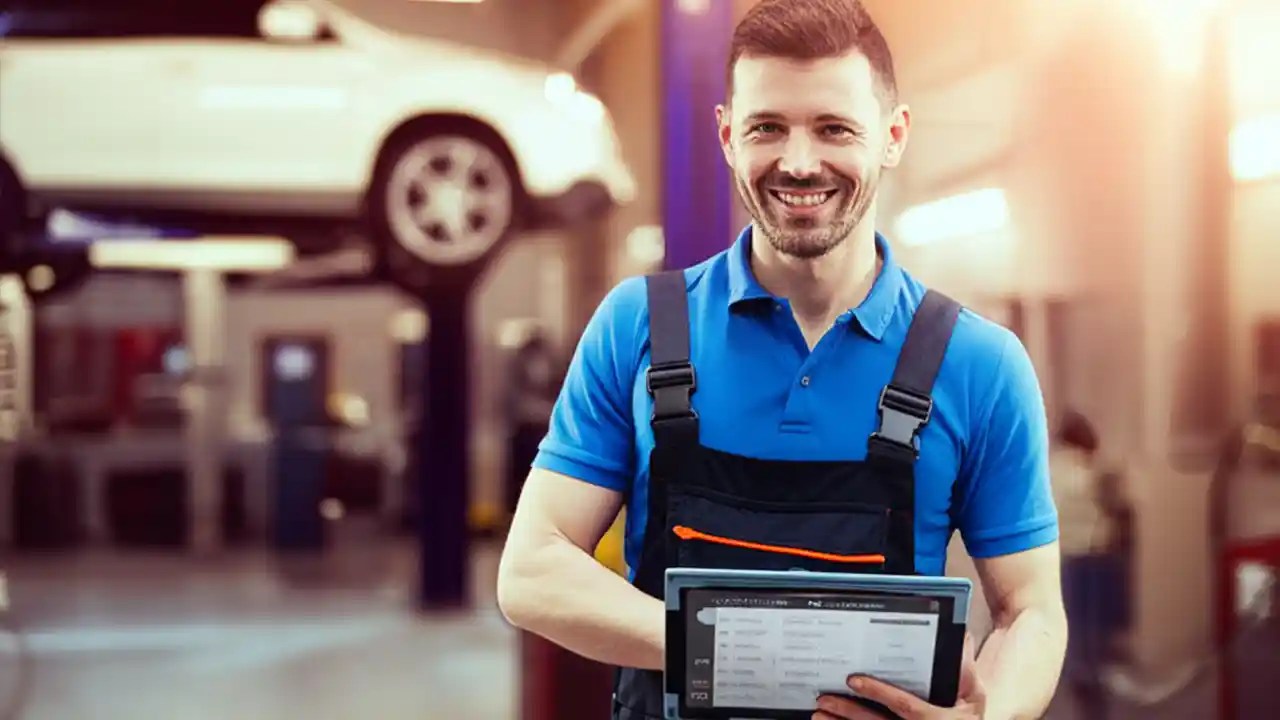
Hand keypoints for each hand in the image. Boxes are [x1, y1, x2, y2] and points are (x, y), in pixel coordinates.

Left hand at [813, 634, 985, 719]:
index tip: (853, 680)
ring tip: (820, 713)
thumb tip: (961, 637)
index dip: (878, 692)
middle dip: (848, 710)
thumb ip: (965, 669)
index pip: (904, 705)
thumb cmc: (968, 719)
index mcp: (938, 719)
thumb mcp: (973, 696)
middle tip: (824, 699)